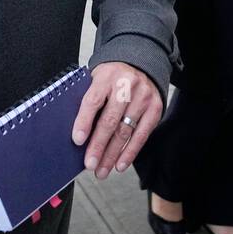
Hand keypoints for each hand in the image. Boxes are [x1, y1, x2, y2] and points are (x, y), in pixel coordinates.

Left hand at [71, 62, 163, 178]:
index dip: (84, 122)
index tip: (77, 140)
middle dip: (98, 146)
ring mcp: (143, 97)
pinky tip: (120, 164)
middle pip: (110, 120)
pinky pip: (142, 135)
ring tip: (101, 170)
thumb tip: (77, 133)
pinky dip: (130, 152)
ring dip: (112, 155)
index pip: (93, 101)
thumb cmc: (113, 76)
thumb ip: (88, 99)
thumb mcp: (97, 78)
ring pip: (125, 131)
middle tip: (89, 164)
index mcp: (106, 76)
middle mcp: (126, 86)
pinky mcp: (155, 108)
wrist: (141, 62)